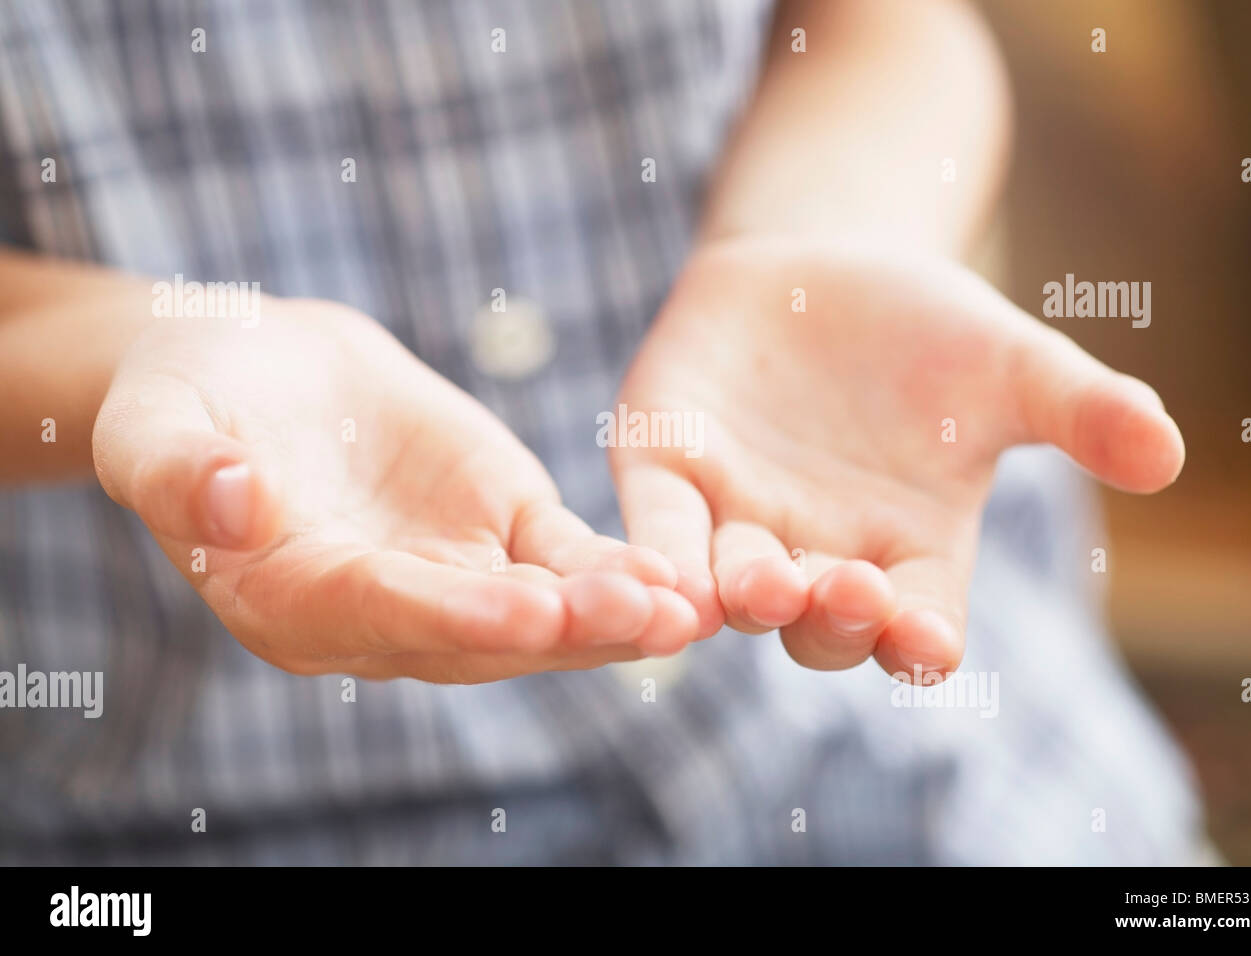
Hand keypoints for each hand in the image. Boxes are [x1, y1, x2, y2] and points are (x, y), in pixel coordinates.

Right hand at [93, 298, 696, 682]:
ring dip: (609, 618)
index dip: (455, 612)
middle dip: (562, 631)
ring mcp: (448, 576)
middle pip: (476, 634)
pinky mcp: (502, 533)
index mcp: (288, 600)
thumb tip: (226, 501)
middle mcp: (378, 613)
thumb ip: (176, 469)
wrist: (257, 367)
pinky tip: (678, 576)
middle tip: (644, 622)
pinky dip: (616, 571)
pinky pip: (566, 562)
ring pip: (536, 612)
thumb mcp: (155, 424)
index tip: (532, 610)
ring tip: (684, 612)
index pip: (377, 614)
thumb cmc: (187, 397)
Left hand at [610, 235, 1183, 678]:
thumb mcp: (1011, 362)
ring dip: (740, 596)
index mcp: (911, 554)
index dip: (919, 641)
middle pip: (822, 626)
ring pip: (734, 591)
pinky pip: (656, 531)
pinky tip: (653, 573)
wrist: (819, 266)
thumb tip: (1169, 451)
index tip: (927, 642)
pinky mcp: (668, 477)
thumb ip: (1081, 410)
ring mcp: (739, 524)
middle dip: (830, 616)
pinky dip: (654, 557)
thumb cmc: (926, 329)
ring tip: (751, 584)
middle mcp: (822, 558)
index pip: (918, 626)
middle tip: (837, 589)